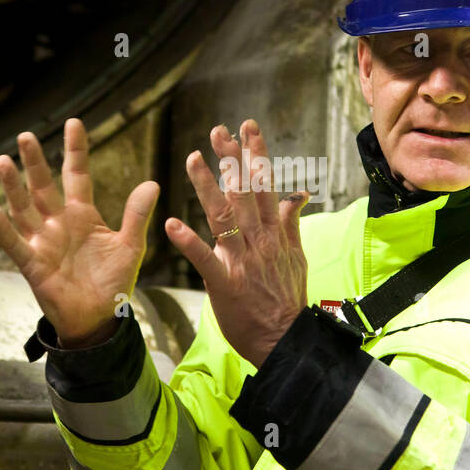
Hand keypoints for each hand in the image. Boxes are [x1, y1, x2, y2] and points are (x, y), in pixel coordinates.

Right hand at [0, 119, 158, 347]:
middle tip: (26, 136)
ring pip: (24, 208)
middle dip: (35, 162)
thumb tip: (152, 183)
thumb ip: (136, 215)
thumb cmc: (113, 283)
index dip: (75, 151)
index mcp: (83, 215)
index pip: (76, 175)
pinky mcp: (33, 265)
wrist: (99, 319)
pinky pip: (15, 243)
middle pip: (43, 186)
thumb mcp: (130, 246)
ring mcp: (43, 242)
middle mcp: (59, 224)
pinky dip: (3, 228)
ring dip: (13, 186)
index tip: (74, 123)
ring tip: (3, 161)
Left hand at [164, 119, 309, 367]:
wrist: (286, 340)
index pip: (264, 186)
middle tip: (218, 131)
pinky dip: (188, 242)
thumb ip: (292, 224)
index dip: (255, 156)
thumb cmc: (287, 300)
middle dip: (232, 160)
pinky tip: (171, 224)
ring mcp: (243, 261)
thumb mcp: (296, 257)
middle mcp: (259, 241)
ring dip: (208, 187)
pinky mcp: (225, 283)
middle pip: (244, 193)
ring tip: (192, 159)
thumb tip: (297, 195)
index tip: (248, 129)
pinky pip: (205, 259)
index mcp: (274, 234)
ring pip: (224, 217)